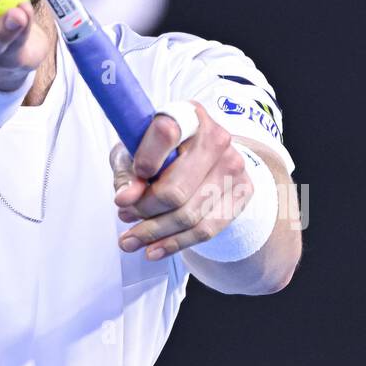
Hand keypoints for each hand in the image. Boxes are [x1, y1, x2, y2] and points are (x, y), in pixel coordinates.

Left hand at [109, 102, 252, 260]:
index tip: (125, 187)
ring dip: (153, 232)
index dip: (144, 160)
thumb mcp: (136, 150)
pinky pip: (205, 229)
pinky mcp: (242, 192)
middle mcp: (216, 138)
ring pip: (188, 215)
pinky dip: (174, 243)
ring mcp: (233, 166)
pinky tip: (153, 250)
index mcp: (187, 115)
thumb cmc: (162, 150)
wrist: (206, 156)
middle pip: (174, 190)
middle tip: (124, 215)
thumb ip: (127, 170)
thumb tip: (126, 197)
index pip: (166, 132)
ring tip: (130, 239)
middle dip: (143, 210)